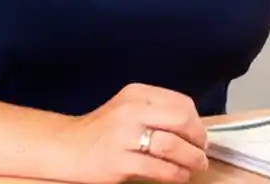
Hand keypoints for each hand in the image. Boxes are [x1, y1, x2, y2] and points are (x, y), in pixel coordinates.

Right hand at [56, 83, 208, 182]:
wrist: (67, 147)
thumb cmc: (103, 130)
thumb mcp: (129, 108)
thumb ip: (157, 111)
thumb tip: (194, 128)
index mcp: (137, 93)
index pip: (181, 103)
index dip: (197, 121)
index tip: (200, 136)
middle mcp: (131, 110)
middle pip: (181, 120)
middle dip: (198, 139)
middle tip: (202, 152)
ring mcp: (124, 136)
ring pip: (172, 145)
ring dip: (192, 158)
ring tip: (196, 166)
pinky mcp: (119, 161)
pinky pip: (158, 168)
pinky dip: (176, 173)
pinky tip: (180, 176)